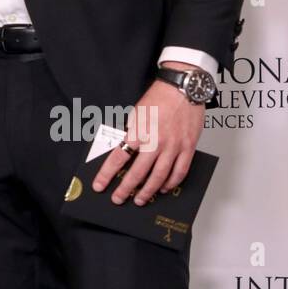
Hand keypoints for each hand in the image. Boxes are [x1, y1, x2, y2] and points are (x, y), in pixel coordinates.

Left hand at [92, 67, 203, 205]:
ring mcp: (173, 146)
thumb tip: (125, 151)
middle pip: (138, 172)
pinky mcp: (188, 147)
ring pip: (159, 176)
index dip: (107, 174)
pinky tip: (163, 188)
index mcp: (139, 131)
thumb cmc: (159, 98)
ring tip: (140, 200)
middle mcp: (156, 141)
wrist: (182, 88)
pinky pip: (180, 171)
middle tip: (118, 199)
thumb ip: (132, 133)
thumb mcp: (136, 114)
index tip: (100, 185)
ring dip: (148, 191)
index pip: (118, 158)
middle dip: (126, 189)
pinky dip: (170, 183)